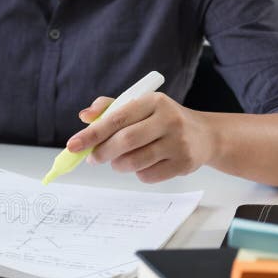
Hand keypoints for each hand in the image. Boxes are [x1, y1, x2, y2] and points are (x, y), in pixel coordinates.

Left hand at [66, 92, 214, 182]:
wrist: (204, 135)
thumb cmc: (161, 120)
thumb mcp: (139, 107)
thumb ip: (110, 109)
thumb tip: (84, 116)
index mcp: (154, 101)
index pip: (116, 118)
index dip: (91, 134)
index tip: (72, 146)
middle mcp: (169, 119)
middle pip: (124, 141)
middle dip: (102, 153)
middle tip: (93, 158)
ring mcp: (179, 143)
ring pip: (134, 162)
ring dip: (118, 165)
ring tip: (118, 160)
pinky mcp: (184, 164)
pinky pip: (148, 176)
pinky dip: (138, 174)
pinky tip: (143, 165)